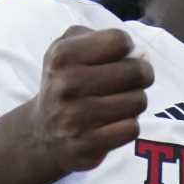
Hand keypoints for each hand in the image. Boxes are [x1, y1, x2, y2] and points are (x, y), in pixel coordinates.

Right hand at [15, 26, 153, 177]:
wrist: (41, 135)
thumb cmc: (65, 85)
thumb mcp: (67, 49)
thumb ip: (102, 39)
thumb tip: (141, 55)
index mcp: (63, 56)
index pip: (119, 40)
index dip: (126, 47)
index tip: (119, 57)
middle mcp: (68, 85)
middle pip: (136, 71)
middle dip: (141, 75)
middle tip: (132, 81)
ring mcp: (76, 117)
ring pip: (138, 101)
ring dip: (134, 102)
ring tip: (118, 104)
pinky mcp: (87, 144)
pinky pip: (132, 128)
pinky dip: (128, 126)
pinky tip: (113, 124)